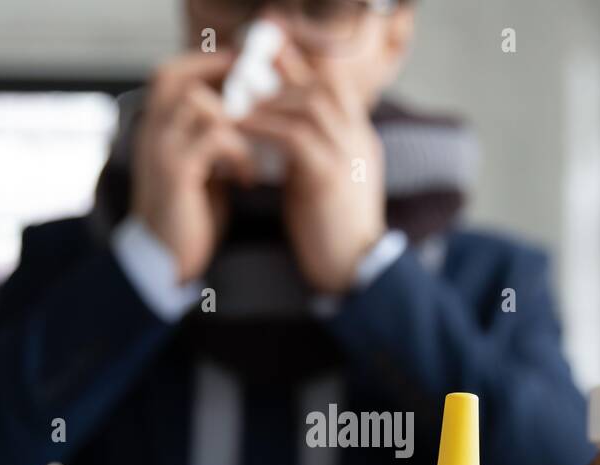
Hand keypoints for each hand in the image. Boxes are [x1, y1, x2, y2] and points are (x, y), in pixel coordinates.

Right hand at [133, 50, 254, 282]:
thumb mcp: (199, 170)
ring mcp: (160, 151)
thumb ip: (210, 141)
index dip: (203, 64)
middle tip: (257, 94)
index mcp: (153, 131)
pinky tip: (248, 178)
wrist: (165, 263)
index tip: (242, 69)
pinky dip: (240, 152)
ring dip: (236, 120)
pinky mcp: (177, 174)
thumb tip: (245, 118)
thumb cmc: (188, 217)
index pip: (168, 75)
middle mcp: (150, 134)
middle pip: (176, 77)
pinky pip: (215, 138)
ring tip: (256, 148)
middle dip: (220, 79)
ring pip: (198, 102)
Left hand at [237, 47, 386, 293]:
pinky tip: (240, 128)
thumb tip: (275, 134)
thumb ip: (307, 153)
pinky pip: (295, 135)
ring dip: (271, 100)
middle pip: (325, 84)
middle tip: (247, 79)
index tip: (271, 61)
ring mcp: (347, 155)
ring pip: (311, 102)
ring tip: (240, 106)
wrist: (355, 269)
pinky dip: (264, 127)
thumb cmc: (331, 231)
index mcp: (359, 140)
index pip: (337, 87)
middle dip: (284, 76)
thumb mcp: (321, 181)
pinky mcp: (329, 176)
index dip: (304, 71)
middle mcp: (358, 140)